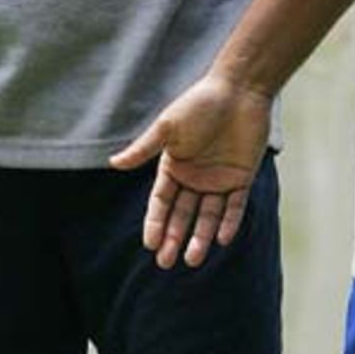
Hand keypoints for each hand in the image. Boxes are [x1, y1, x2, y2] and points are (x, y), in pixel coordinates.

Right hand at [110, 74, 272, 268]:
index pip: (161, 202)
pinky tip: (221, 239)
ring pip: (207, 216)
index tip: (150, 244)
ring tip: (193, 260)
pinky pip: (235, 206)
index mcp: (174, 166)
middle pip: (182, 214)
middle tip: (166, 263)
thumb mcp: (168, 127)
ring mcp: (219, 179)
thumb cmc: (199, 104)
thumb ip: (144, 149)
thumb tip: (113, 164)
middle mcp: (194, 177)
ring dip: (200, 237)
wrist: (238, 90)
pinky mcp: (242, 178)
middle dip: (173, 237)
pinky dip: (229, 223)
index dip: (156, 223)